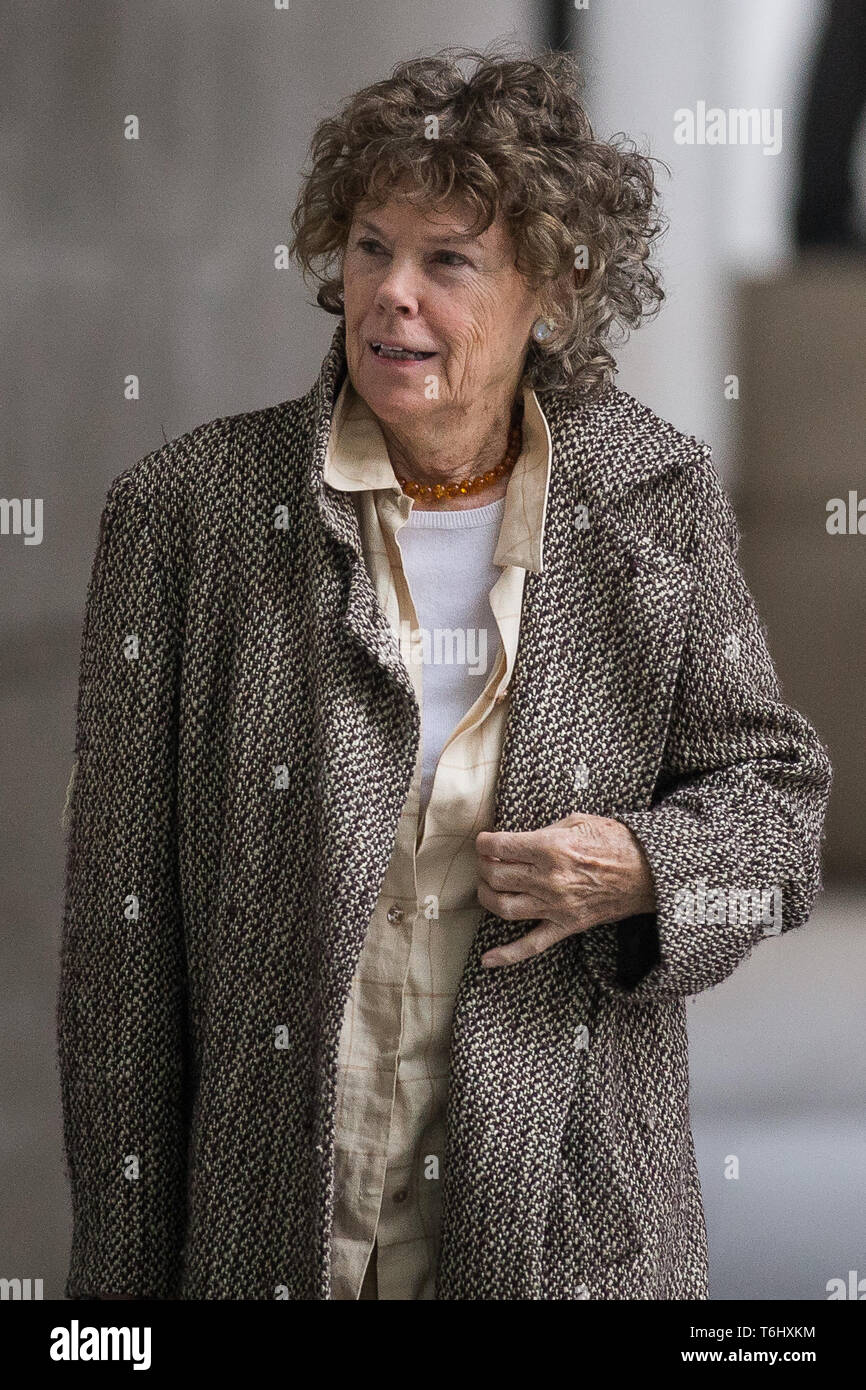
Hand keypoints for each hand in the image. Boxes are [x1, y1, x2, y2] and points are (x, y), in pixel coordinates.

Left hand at [475, 811, 655, 966]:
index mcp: (550, 848)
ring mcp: (556, 906)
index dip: (485, 843)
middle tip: (486, 861)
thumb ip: (543, 831)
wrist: (649, 871)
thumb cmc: (615, 841)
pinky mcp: (566, 926)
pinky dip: (507, 954)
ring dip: (487, 897)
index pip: (500, 847)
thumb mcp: (577, 821)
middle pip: (496, 876)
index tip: (484, 841)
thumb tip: (517, 841)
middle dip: (484, 866)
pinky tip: (487, 959)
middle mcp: (549, 879)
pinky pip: (531, 945)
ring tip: (488, 888)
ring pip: (504, 907)